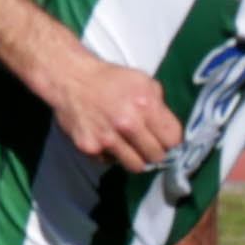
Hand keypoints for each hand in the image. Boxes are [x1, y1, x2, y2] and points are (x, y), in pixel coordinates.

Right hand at [35, 46, 181, 173]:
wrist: (71, 79)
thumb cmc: (109, 79)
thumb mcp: (142, 80)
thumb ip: (159, 104)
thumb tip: (169, 128)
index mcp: (145, 104)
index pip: (173, 139)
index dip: (172, 140)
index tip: (166, 140)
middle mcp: (127, 124)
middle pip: (157, 156)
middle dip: (156, 152)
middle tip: (150, 145)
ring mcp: (107, 138)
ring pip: (136, 166)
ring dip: (137, 158)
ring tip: (131, 146)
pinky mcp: (90, 148)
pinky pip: (111, 162)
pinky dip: (112, 155)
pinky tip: (107, 139)